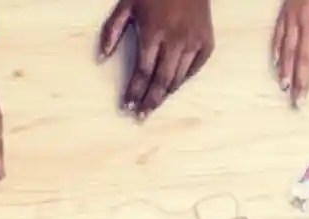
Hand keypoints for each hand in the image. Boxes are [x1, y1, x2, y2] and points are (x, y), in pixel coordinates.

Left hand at [99, 0, 214, 118]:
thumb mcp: (127, 3)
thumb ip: (112, 30)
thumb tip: (101, 58)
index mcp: (153, 33)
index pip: (142, 72)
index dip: (134, 92)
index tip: (127, 106)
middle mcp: (175, 41)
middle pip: (161, 81)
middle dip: (150, 101)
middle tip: (141, 116)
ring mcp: (193, 42)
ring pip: (178, 78)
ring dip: (165, 94)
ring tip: (154, 104)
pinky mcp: (207, 42)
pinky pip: (194, 69)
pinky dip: (183, 80)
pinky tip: (172, 86)